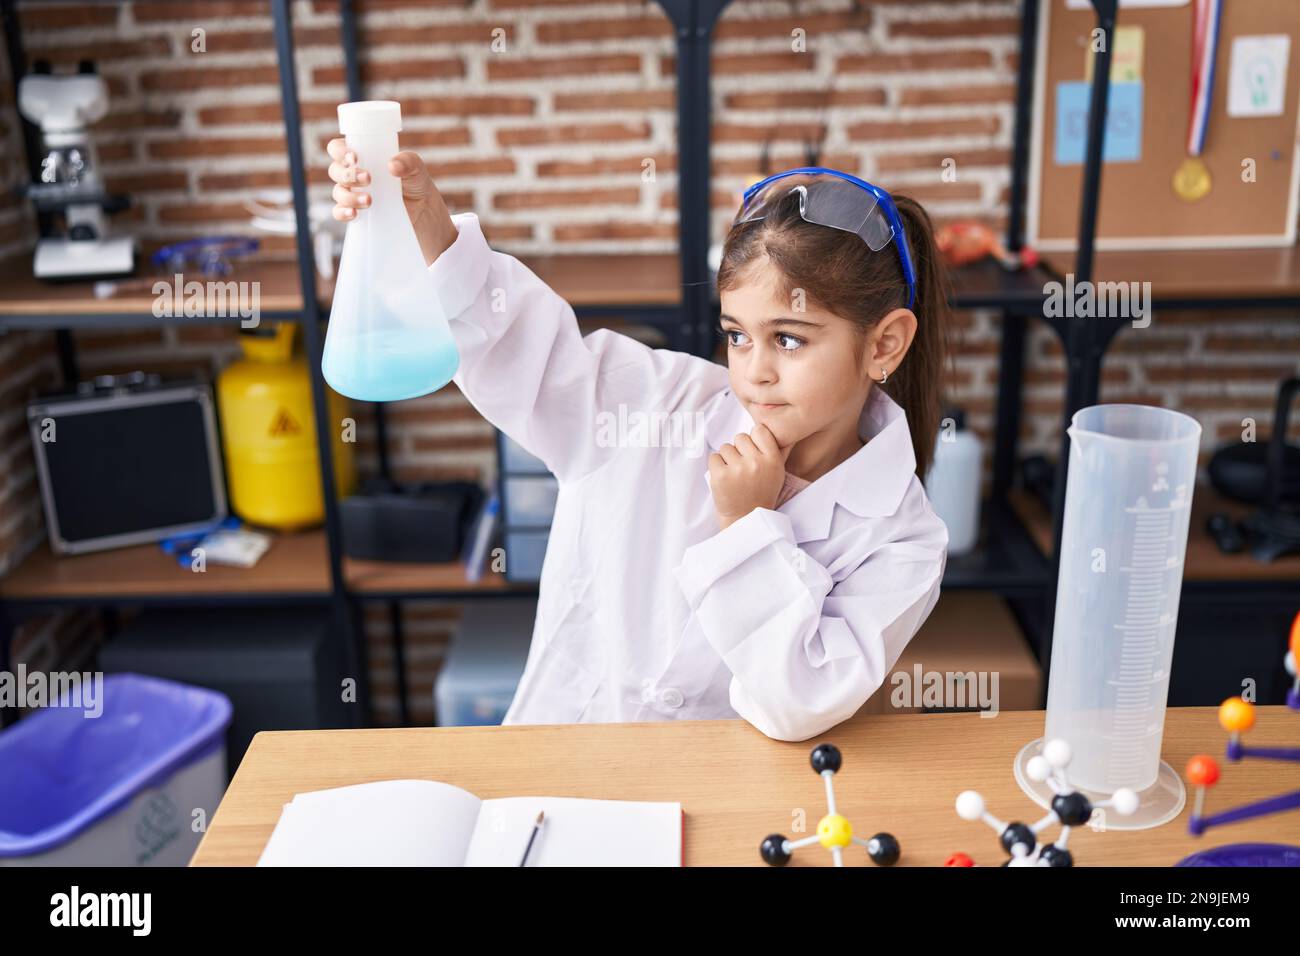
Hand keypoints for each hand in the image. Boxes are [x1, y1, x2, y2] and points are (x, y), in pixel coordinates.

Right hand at [326, 138, 457, 266]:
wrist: (423, 211)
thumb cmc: (415, 182)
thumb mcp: (415, 168)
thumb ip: (408, 161)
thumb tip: (392, 165)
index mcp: (360, 156)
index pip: (338, 149)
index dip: (340, 151)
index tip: (355, 158)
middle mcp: (352, 174)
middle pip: (335, 171)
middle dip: (348, 174)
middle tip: (368, 178)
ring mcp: (352, 194)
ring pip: (338, 193)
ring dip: (349, 196)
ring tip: (369, 200)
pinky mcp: (356, 213)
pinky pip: (339, 213)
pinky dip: (343, 213)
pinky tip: (354, 214)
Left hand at [707, 423, 792, 529]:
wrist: (745, 520)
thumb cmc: (760, 494)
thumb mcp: (777, 473)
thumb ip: (775, 450)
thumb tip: (776, 425)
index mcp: (773, 460)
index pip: (759, 430)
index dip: (753, 440)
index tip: (752, 452)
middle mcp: (756, 462)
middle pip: (740, 437)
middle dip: (739, 450)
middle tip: (743, 468)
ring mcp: (738, 469)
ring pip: (726, 447)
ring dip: (727, 459)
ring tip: (734, 476)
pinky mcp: (720, 476)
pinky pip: (714, 457)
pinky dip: (716, 467)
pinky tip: (725, 479)